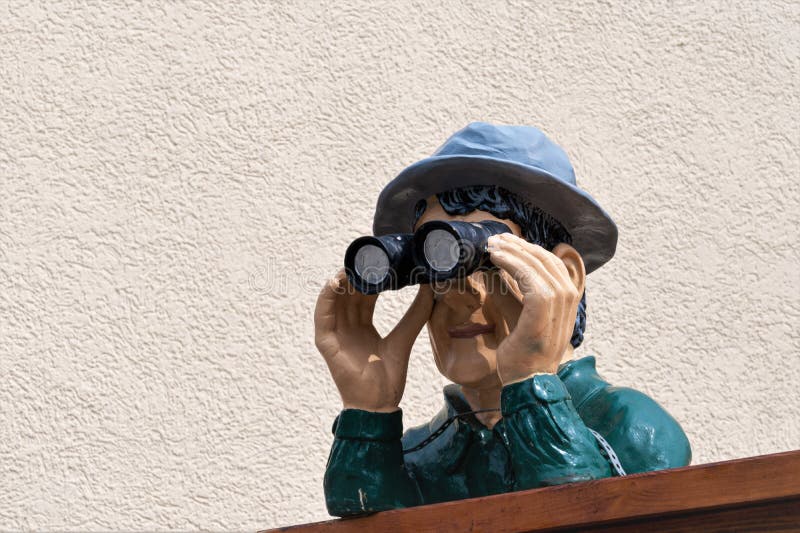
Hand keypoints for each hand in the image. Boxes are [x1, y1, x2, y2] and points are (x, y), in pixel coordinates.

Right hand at [314, 269, 433, 411]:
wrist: (379, 403)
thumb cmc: (389, 376)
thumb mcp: (404, 337)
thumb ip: (415, 314)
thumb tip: (428, 289)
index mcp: (363, 327)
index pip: (365, 296)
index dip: (371, 278)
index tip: (382, 260)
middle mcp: (347, 327)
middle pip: (350, 294)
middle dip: (357, 275)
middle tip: (370, 256)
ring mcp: (335, 334)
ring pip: (335, 299)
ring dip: (342, 280)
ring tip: (354, 264)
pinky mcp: (325, 341)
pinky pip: (323, 314)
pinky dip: (327, 296)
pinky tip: (336, 282)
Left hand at [487, 233, 583, 383]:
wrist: (528, 381)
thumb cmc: (523, 352)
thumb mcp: (518, 314)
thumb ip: (512, 293)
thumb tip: (495, 270)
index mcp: (567, 299)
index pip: (552, 263)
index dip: (529, 249)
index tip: (507, 243)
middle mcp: (568, 298)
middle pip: (544, 258)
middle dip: (518, 245)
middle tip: (495, 239)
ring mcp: (558, 303)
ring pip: (535, 264)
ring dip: (512, 251)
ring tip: (492, 246)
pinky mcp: (542, 308)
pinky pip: (527, 276)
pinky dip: (510, 263)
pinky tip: (495, 259)